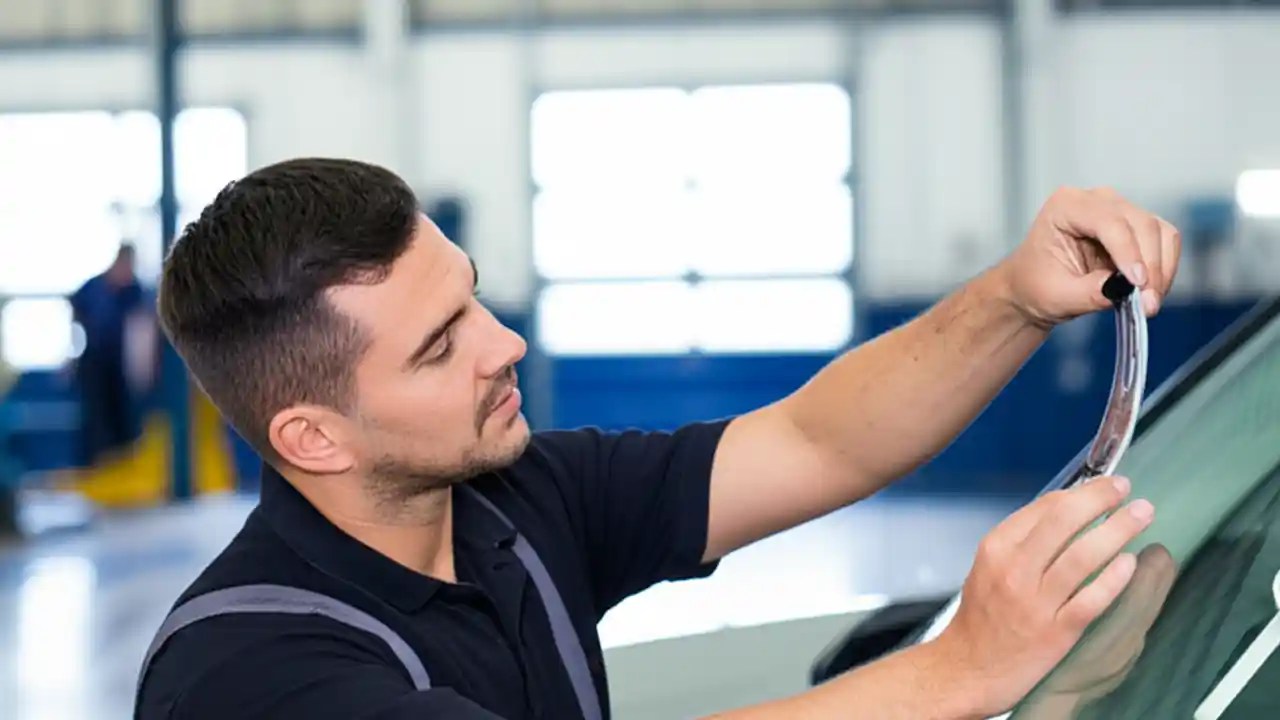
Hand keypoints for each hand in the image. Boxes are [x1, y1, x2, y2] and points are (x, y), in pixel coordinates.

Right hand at [927, 476, 1155, 716]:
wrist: (968, 667)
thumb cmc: (983, 616)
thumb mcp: (989, 566)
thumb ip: (1022, 540)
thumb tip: (1067, 508)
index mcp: (997, 548)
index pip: (1045, 507)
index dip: (1081, 491)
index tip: (1106, 484)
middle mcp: (1014, 570)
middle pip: (1064, 521)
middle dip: (1101, 499)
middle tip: (1126, 490)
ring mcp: (1035, 601)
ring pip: (1083, 556)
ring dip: (1118, 530)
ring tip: (1141, 514)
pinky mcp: (1055, 632)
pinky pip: (1091, 598)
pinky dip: (1114, 578)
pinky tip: (1131, 563)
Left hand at [997, 187, 1181, 328]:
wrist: (1034, 288)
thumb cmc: (1036, 285)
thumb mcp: (1057, 295)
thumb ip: (1090, 292)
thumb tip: (1123, 289)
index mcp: (1066, 206)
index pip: (1108, 221)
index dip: (1128, 251)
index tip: (1137, 283)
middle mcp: (1096, 200)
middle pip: (1140, 224)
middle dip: (1149, 266)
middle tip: (1147, 304)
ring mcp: (1119, 210)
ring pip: (1159, 232)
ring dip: (1161, 268)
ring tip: (1148, 302)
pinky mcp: (1136, 228)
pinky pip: (1164, 242)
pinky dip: (1164, 268)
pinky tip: (1150, 292)